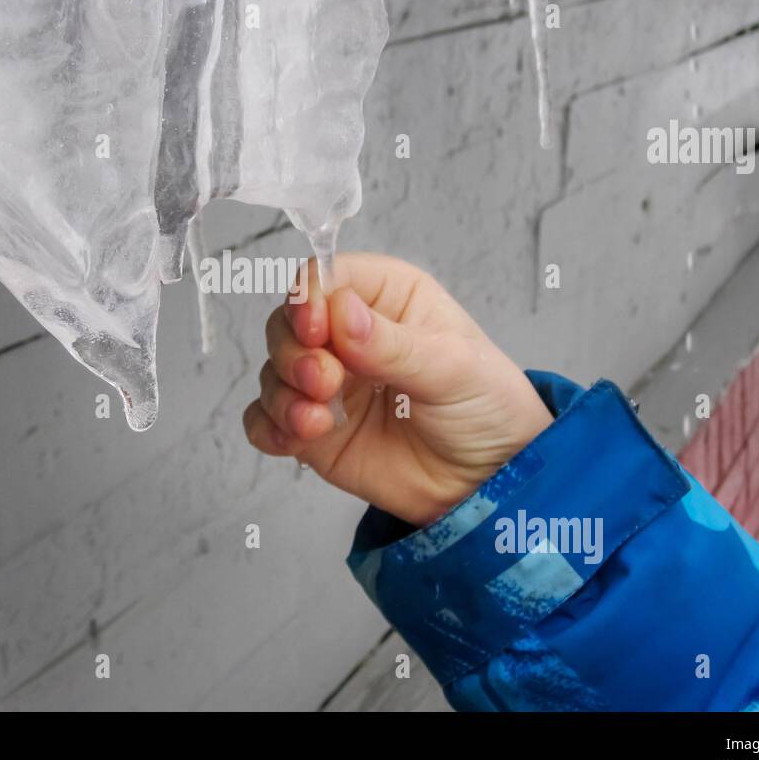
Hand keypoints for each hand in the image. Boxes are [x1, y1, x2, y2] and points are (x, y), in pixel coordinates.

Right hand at [243, 252, 552, 527]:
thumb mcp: (453, 367)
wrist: (491, 482)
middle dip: (294, 353)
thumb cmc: (487, 407)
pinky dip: (270, 428)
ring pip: (274, 371)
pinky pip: (266, 420)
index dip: (309, 299)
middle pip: (288, 323)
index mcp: (386, 297)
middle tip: (323, 382)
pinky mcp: (313, 429)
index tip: (315, 329)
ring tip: (316, 422)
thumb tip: (341, 313)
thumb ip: (394, 344)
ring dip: (283, 395)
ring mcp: (328, 383)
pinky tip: (295, 439)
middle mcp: (348, 334)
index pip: (327, 277)